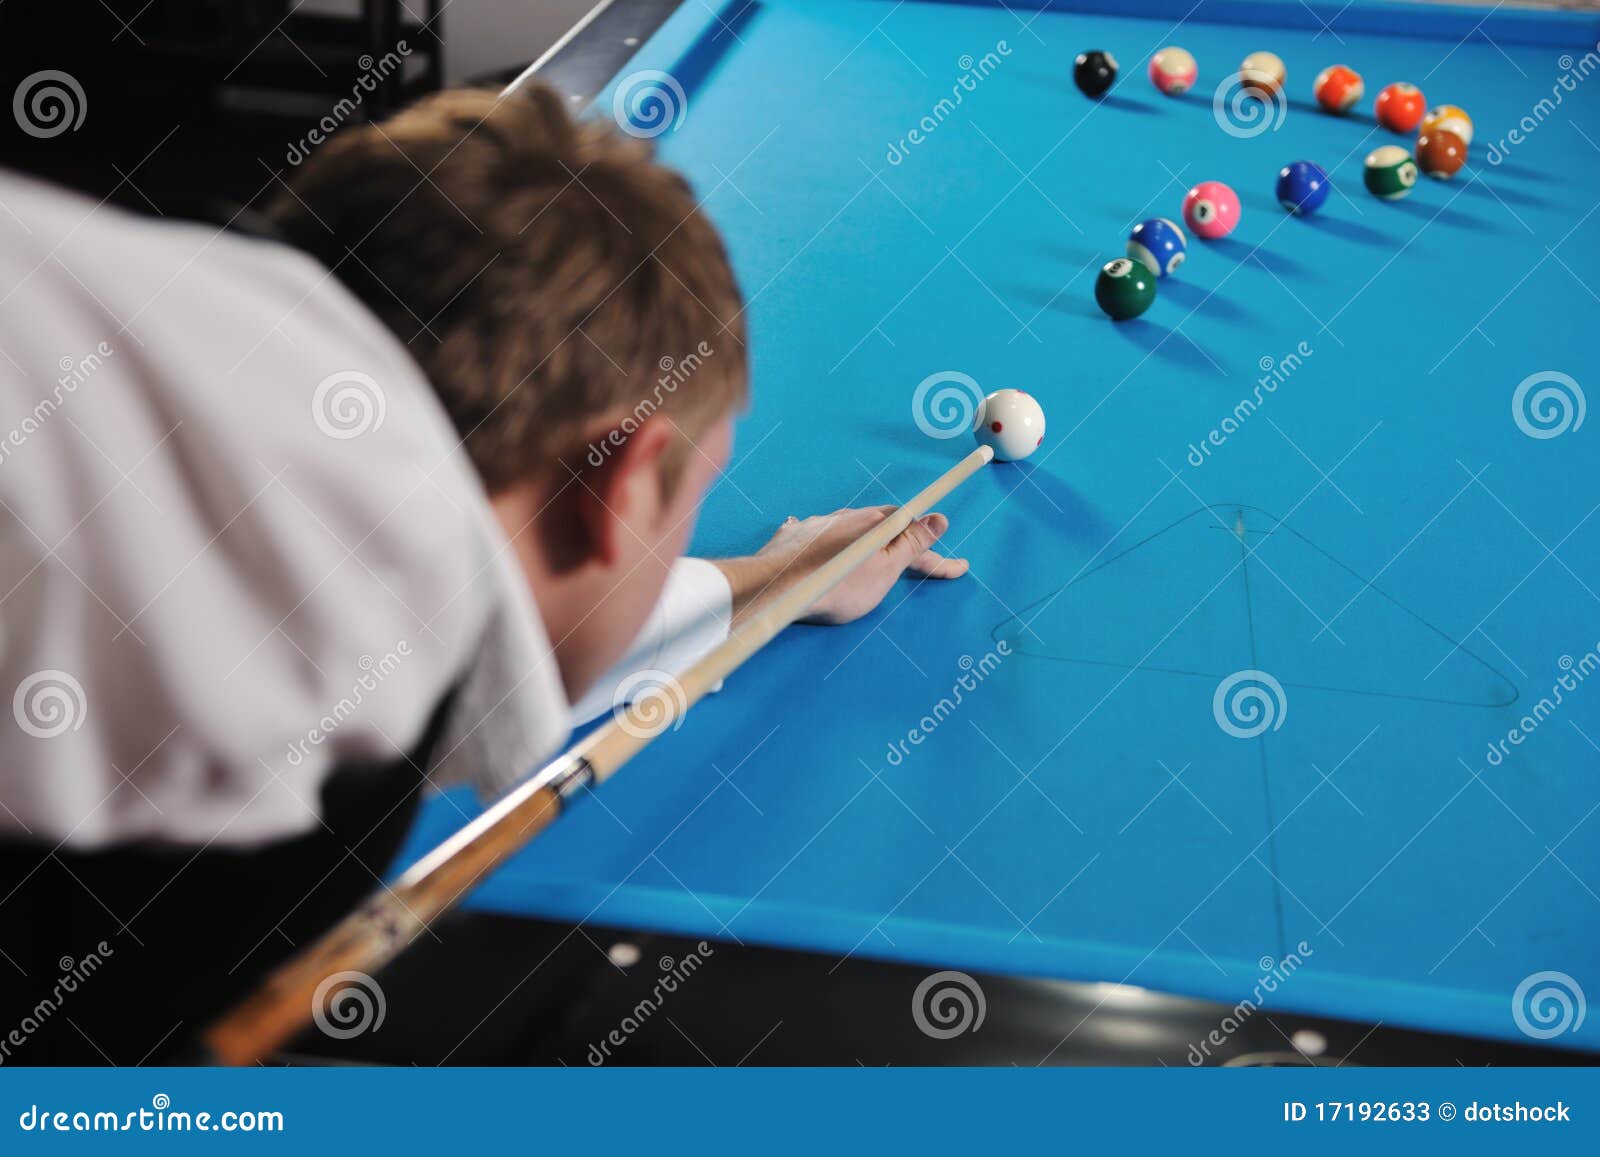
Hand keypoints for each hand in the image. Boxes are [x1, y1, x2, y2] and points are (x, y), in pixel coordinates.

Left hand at [714, 506, 968, 626]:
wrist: (778, 587)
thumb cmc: (836, 585)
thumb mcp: (885, 570)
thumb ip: (911, 544)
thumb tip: (938, 518)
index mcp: (876, 526)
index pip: (916, 535)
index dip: (938, 556)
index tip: (960, 567)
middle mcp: (848, 518)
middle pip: (883, 524)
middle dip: (900, 536)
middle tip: (914, 555)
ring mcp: (819, 525)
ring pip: (848, 526)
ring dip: (862, 537)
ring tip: (866, 552)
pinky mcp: (794, 535)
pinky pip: (813, 531)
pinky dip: (823, 539)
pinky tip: (815, 541)